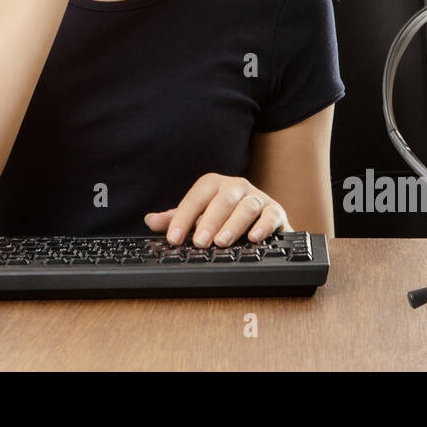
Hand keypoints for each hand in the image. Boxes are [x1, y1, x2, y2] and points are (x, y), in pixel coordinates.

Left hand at [145, 174, 288, 247]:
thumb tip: (151, 221)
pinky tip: (253, 238)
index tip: (173, 238)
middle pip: (223, 199)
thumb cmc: (223, 217)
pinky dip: (263, 226)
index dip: (183, 218)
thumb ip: (176, 220)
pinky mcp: (275, 211)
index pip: (196, 197)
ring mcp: (257, 197)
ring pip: (247, 206)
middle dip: (210, 221)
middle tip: (200, 242)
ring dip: (234, 224)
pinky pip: (271, 215)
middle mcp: (236, 187)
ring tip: (222, 242)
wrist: (259, 218)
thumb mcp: (197, 217)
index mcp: (214, 185)